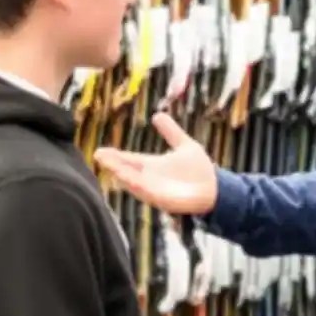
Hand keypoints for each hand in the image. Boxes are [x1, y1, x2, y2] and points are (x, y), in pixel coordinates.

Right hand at [92, 112, 217, 214]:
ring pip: (134, 183)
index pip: (129, 160)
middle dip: (113, 165)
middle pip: (127, 171)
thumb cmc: (199, 170)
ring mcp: (155, 191)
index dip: (115, 156)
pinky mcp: (164, 201)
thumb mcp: (184, 145)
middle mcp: (149, 179)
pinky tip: (130, 180)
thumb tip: (158, 115)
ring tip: (110, 166)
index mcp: (151, 166)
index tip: (99, 151)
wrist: (216, 189)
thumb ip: (171, 132)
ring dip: (123, 176)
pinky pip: (149, 194)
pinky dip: (139, 188)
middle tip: (99, 156)